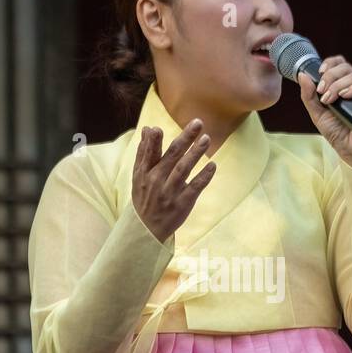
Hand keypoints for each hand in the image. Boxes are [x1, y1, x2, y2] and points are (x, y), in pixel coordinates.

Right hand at [131, 120, 215, 240]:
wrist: (147, 229)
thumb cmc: (144, 197)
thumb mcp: (138, 176)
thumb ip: (144, 152)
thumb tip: (147, 128)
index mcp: (145, 173)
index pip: (149, 154)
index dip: (153, 142)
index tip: (158, 129)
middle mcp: (157, 181)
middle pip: (172, 156)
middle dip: (185, 139)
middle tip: (198, 123)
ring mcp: (170, 192)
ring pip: (184, 169)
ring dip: (196, 153)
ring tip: (206, 139)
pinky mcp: (183, 203)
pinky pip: (195, 187)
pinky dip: (204, 176)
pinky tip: (212, 165)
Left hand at [299, 55, 351, 172]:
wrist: (350, 153)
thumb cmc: (337, 134)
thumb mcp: (318, 114)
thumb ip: (309, 96)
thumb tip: (302, 75)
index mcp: (345, 86)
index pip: (340, 65)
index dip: (330, 64)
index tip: (319, 72)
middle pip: (345, 68)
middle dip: (330, 77)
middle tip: (321, 92)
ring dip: (337, 85)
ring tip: (329, 99)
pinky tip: (344, 96)